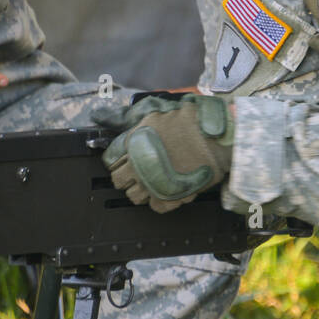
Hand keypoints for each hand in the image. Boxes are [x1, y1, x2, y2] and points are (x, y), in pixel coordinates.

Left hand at [102, 95, 234, 212]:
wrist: (219, 137)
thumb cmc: (191, 121)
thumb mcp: (156, 111)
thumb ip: (126, 116)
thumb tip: (99, 115)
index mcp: (134, 141)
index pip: (111, 158)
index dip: (118, 159)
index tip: (126, 159)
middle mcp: (139, 163)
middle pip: (118, 179)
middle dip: (127, 176)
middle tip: (141, 171)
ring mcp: (153, 182)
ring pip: (134, 196)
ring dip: (142, 190)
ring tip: (155, 182)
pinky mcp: (169, 197)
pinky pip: (154, 207)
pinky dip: (160, 201)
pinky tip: (168, 191)